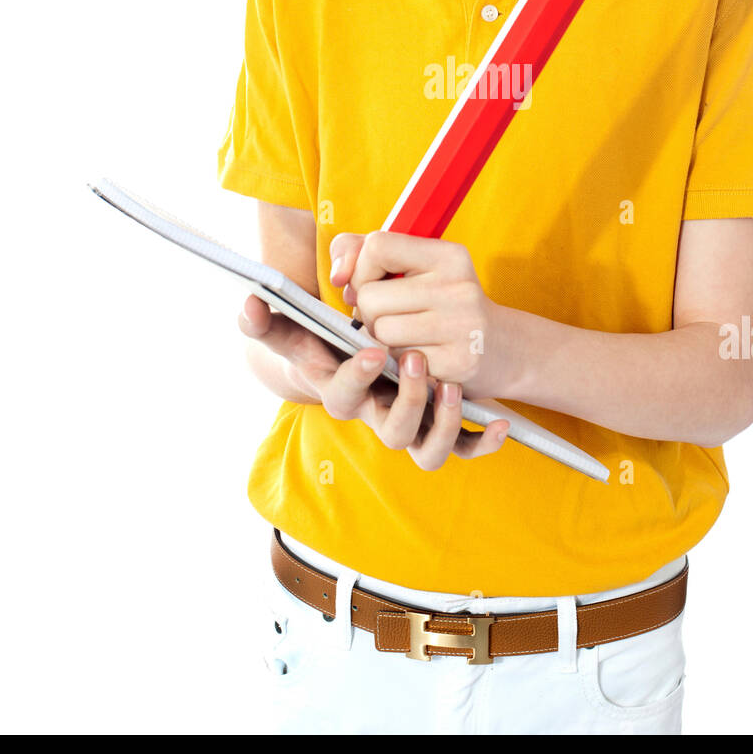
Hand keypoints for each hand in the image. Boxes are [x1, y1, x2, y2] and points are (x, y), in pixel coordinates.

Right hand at [237, 294, 510, 470]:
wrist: (358, 357)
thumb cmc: (327, 336)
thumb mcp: (303, 318)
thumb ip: (275, 312)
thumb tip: (250, 304)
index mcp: (342, 389)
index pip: (339, 394)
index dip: (354, 375)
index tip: (370, 348)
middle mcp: (376, 414)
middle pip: (388, 430)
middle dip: (404, 397)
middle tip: (414, 358)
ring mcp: (409, 424)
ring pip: (425, 450)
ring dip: (441, 421)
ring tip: (451, 384)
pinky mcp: (440, 429)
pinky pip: (463, 449)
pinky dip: (483, 442)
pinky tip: (501, 423)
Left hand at [330, 230, 516, 397]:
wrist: (502, 347)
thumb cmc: (444, 301)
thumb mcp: (416, 266)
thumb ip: (363, 251)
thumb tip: (338, 275)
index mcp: (448, 255)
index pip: (377, 247)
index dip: (361, 268)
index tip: (373, 282)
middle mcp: (458, 286)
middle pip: (370, 297)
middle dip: (368, 312)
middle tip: (391, 316)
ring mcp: (461, 326)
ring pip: (379, 333)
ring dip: (382, 340)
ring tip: (406, 335)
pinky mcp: (458, 362)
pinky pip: (398, 363)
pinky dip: (400, 363)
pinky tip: (422, 356)